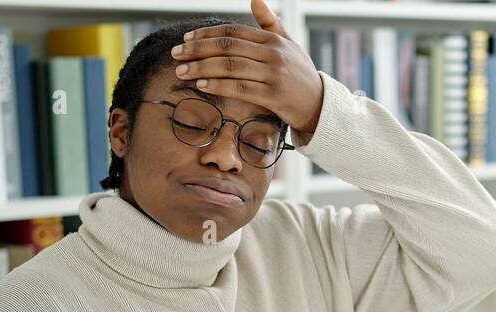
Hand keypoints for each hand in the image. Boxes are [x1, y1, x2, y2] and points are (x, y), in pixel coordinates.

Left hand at [170, 0, 323, 136]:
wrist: (319, 104)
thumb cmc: (299, 73)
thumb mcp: (288, 44)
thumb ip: (270, 22)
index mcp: (272, 39)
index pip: (232, 32)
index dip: (207, 34)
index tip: (187, 40)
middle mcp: (272, 54)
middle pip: (227, 47)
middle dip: (197, 50)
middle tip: (176, 55)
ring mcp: (273, 74)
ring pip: (230, 67)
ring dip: (201, 69)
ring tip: (182, 71)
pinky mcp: (272, 95)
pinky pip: (240, 89)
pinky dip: (218, 86)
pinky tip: (202, 85)